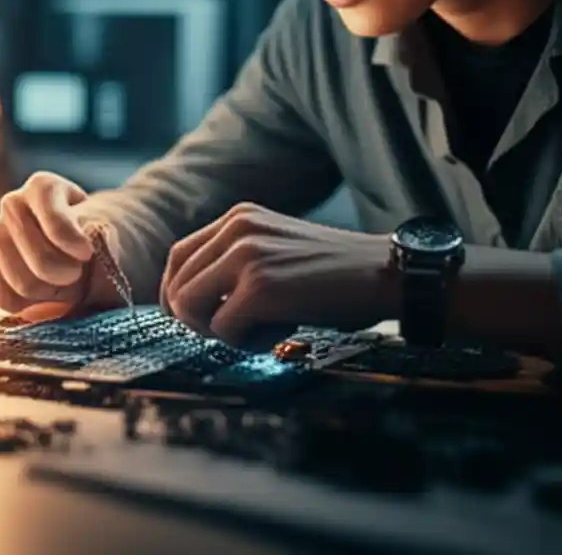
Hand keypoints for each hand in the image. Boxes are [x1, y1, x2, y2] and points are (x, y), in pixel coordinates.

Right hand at [0, 172, 95, 319]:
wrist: (75, 245)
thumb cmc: (94, 236)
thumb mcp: (106, 232)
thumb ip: (104, 244)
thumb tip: (93, 247)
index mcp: (43, 187)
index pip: (55, 220)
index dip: (73, 243)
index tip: (87, 253)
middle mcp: (13, 204)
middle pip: (40, 258)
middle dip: (65, 276)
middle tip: (77, 274)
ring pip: (21, 282)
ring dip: (49, 294)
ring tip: (62, 285)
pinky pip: (3, 296)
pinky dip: (27, 307)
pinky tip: (41, 298)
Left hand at [160, 203, 396, 346]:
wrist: (386, 275)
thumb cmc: (336, 276)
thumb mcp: (276, 251)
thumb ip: (236, 263)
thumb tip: (189, 302)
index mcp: (239, 217)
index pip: (179, 256)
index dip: (175, 293)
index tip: (193, 319)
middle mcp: (236, 229)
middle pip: (176, 285)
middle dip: (196, 320)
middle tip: (235, 332)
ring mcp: (245, 256)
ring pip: (188, 307)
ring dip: (218, 331)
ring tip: (259, 331)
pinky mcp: (258, 287)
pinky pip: (222, 329)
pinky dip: (246, 343)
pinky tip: (279, 334)